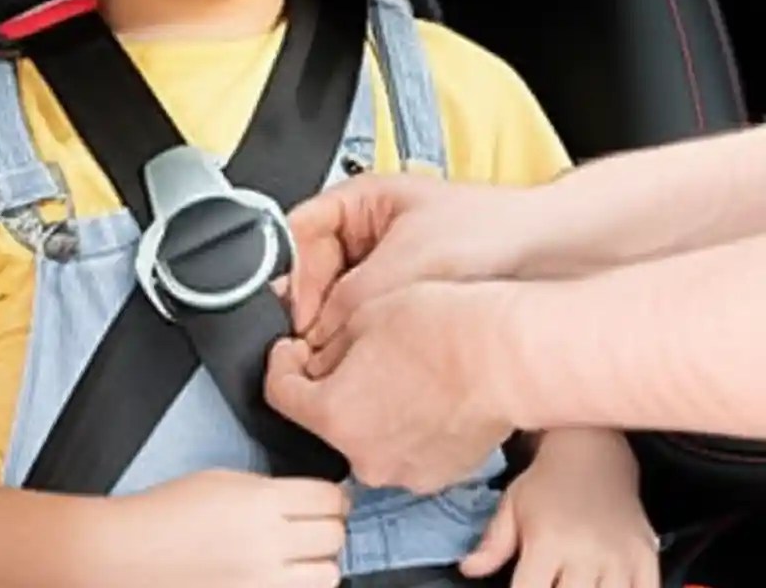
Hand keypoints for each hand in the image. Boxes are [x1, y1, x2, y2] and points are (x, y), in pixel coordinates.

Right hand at [115, 470, 348, 587]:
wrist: (132, 553)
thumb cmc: (167, 512)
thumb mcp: (222, 480)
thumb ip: (268, 490)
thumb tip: (303, 499)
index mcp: (261, 502)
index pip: (329, 497)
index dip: (335, 496)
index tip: (330, 499)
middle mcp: (269, 542)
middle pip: (335, 535)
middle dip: (329, 527)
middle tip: (316, 525)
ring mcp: (264, 581)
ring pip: (328, 574)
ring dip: (320, 563)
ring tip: (301, 557)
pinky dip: (298, 585)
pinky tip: (280, 575)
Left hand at [265, 281, 518, 493]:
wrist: (512, 356)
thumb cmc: (445, 330)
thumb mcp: (365, 316)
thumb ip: (327, 348)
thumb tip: (317, 360)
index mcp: (332, 416)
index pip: (280, 395)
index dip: (281, 365)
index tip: (290, 351)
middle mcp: (362, 456)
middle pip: (325, 420)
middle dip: (328, 387)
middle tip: (348, 355)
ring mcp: (403, 472)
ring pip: (366, 437)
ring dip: (368, 408)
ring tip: (397, 371)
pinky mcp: (438, 475)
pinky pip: (404, 450)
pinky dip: (404, 427)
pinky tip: (424, 394)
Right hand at [282, 174, 539, 345]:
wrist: (555, 255)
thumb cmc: (494, 233)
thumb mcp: (402, 265)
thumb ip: (348, 300)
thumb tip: (313, 339)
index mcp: (359, 200)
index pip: (298, 235)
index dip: (295, 278)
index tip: (297, 317)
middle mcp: (370, 232)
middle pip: (314, 275)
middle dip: (316, 311)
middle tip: (316, 345)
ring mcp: (388, 265)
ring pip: (340, 303)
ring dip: (342, 329)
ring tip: (349, 353)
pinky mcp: (408, 297)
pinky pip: (370, 320)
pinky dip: (368, 338)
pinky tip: (376, 354)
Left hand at [460, 430, 659, 587]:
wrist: (594, 453)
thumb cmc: (547, 482)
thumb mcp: (511, 507)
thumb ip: (492, 544)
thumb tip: (468, 570)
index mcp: (548, 542)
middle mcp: (586, 553)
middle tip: (550, 584)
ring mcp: (620, 559)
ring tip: (574, 585)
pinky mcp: (647, 558)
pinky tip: (605, 587)